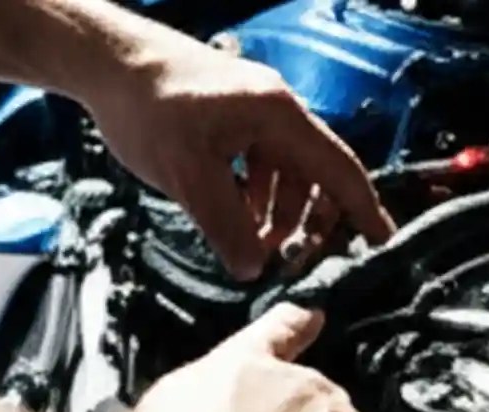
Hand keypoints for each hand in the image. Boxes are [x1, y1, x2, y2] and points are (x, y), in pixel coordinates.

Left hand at [82, 24, 394, 280]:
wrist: (106, 62)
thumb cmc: (147, 109)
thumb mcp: (188, 177)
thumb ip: (225, 227)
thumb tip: (252, 271)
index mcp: (280, 116)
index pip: (339, 169)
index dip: (364, 210)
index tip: (382, 244)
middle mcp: (276, 111)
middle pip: (315, 176)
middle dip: (308, 224)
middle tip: (290, 264)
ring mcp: (253, 113)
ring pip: (284, 175)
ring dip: (276, 215)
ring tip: (252, 251)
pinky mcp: (230, 119)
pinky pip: (258, 166)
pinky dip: (253, 198)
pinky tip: (233, 220)